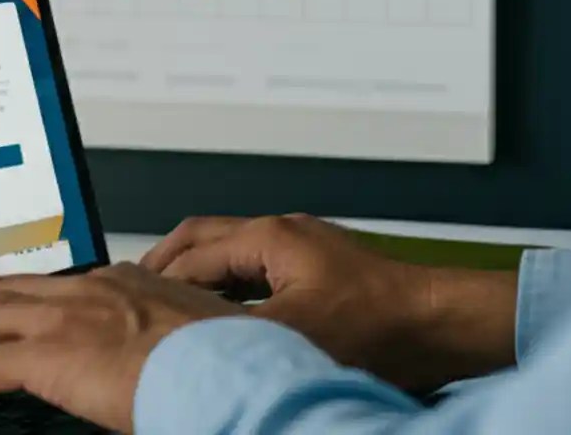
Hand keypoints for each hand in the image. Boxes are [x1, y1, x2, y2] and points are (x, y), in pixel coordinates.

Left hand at [0, 262, 243, 430]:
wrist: (232, 373)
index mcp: (125, 281)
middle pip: (6, 288)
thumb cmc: (227, 362)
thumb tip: (157, 360)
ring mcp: (64, 317)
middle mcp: (88, 288)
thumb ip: (162, 336)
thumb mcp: (192, 334)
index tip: (17, 326)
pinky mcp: (47, 356)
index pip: (57, 286)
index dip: (26, 307)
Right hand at [141, 215, 517, 391]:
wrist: (439, 324)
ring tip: (172, 305)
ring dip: (198, 274)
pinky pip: (256, 266)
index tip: (131, 302)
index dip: (156, 284)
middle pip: (203, 238)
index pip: (191, 258)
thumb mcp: (289, 336)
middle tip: (136, 289)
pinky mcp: (318, 267)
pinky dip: (229, 285)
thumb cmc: (383, 326)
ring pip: (229, 251)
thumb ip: (230, 330)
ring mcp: (302, 247)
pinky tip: (225, 315)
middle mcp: (283, 233)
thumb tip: (187, 338)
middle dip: (166, 263)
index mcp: (270, 237)